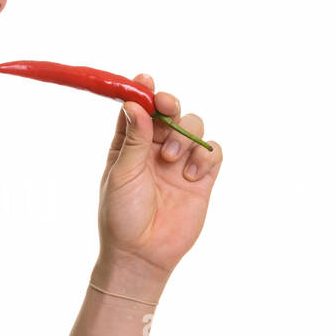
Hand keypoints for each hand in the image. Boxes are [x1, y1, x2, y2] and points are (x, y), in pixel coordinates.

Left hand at [97, 76, 222, 279]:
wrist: (142, 255)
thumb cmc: (122, 216)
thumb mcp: (122, 175)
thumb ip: (133, 140)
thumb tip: (135, 104)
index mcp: (130, 144)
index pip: (139, 109)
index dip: (143, 91)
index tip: (145, 81)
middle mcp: (156, 148)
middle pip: (170, 112)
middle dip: (170, 103)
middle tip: (167, 105)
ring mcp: (181, 162)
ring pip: (194, 127)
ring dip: (185, 135)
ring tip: (171, 161)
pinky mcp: (202, 179)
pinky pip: (213, 152)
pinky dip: (205, 155)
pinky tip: (190, 176)